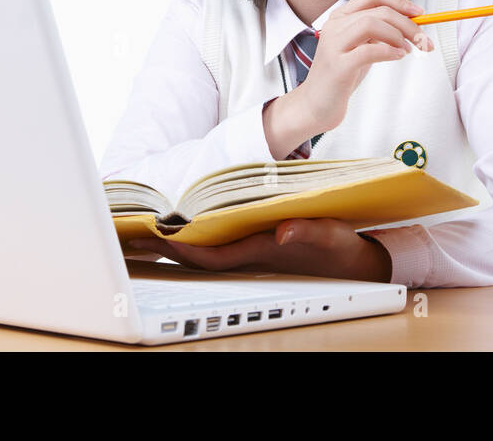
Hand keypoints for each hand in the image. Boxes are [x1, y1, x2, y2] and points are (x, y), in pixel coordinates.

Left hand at [125, 219, 392, 282]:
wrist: (358, 263)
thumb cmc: (342, 247)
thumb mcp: (330, 234)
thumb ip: (308, 230)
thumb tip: (283, 230)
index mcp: (262, 251)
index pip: (213, 254)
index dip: (185, 247)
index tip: (159, 235)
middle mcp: (250, 255)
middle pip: (200, 254)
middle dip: (167, 247)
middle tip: (134, 235)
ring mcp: (250, 253)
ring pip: (205, 252)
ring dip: (176, 244)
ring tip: (144, 231)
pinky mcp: (255, 248)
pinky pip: (217, 247)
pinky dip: (195, 239)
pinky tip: (179, 230)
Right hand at [297, 0, 434, 132]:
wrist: (316, 105)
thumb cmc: (341, 76)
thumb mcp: (360, 47)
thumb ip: (378, 33)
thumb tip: (411, 25)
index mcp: (340, 17)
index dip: (400, 1)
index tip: (420, 14)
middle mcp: (335, 26)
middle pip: (379, 11)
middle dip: (407, 23)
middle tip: (423, 39)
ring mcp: (334, 45)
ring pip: (371, 24)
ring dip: (397, 35)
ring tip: (407, 50)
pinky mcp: (338, 66)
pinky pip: (367, 51)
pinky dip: (388, 52)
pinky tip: (398, 57)